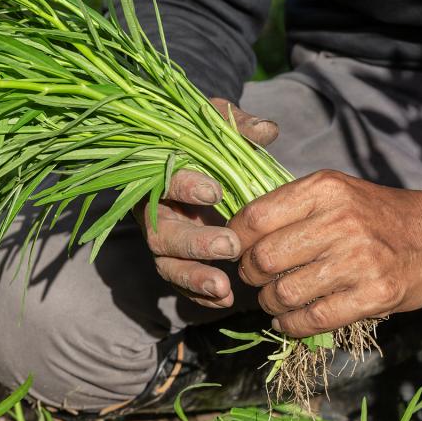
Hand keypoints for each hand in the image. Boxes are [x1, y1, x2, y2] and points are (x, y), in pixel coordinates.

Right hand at [134, 98, 277, 308]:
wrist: (200, 152)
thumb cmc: (207, 133)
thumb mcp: (220, 121)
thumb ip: (240, 124)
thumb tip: (267, 130)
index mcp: (156, 172)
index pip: (161, 180)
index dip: (184, 187)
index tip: (215, 191)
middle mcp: (154, 209)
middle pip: (160, 233)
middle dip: (194, 243)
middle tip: (230, 246)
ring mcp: (164, 236)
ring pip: (167, 264)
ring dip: (194, 278)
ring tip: (224, 288)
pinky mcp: (176, 258)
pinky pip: (182, 281)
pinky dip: (201, 294)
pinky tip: (227, 299)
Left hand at [227, 170, 421, 336]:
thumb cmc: (376, 213)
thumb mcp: (335, 191)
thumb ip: (290, 205)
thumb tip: (236, 231)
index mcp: (324, 189)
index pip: (255, 218)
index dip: (236, 240)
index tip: (236, 250)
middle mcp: (341, 221)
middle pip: (264, 259)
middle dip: (249, 275)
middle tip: (253, 279)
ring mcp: (359, 259)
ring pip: (284, 292)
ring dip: (269, 303)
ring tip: (272, 300)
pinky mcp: (375, 294)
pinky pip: (314, 318)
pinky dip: (291, 325)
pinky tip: (287, 321)